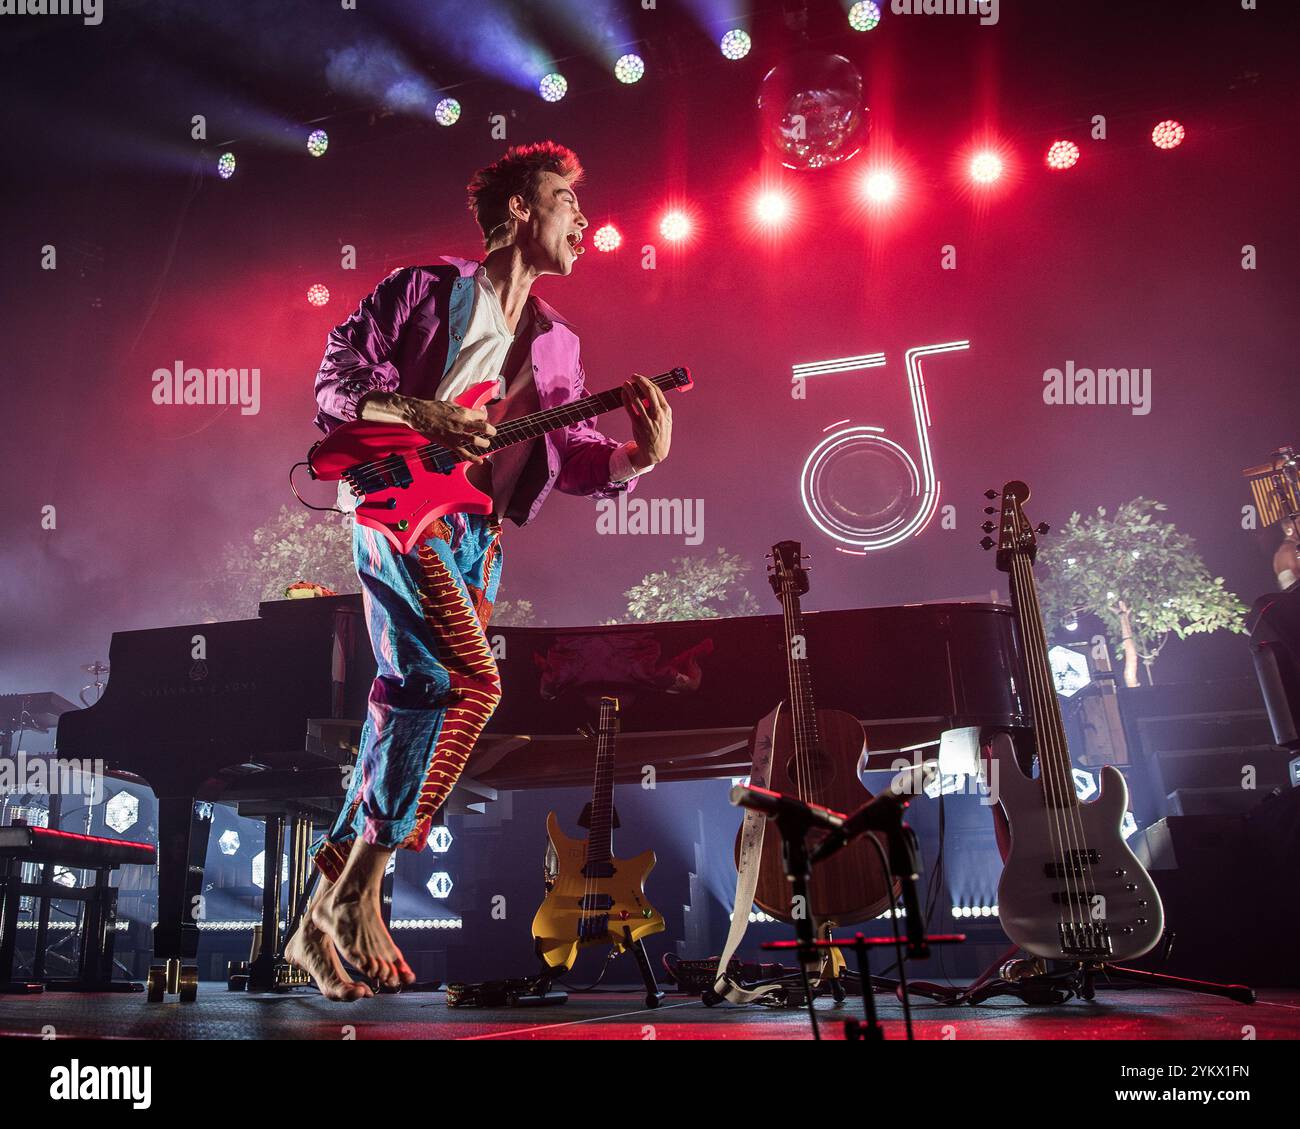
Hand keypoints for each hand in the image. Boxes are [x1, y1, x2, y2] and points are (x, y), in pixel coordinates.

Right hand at [361, 393, 495, 462]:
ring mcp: (456, 434)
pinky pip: (464, 453)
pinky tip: (480, 461)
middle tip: (492, 432)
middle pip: (483, 427)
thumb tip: (473, 413)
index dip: (484, 417)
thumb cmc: (434, 408)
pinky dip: (473, 458)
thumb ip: (463, 409)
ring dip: (484, 443)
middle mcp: (462, 423)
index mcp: (463, 412)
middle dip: (491, 430)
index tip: (482, 420)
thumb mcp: (451, 404)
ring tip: (486, 444)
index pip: (481, 415)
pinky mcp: (450, 443)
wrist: (419, 415)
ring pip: (476, 440)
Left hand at [621, 374, 670, 468]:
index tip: (641, 378)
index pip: (657, 391)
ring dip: (630, 388)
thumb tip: (649, 392)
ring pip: (637, 399)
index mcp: (666, 411)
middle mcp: (658, 414)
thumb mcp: (666, 419)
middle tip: (633, 376)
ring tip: (625, 383)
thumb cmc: (660, 433)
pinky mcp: (638, 425)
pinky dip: (625, 399)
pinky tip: (623, 394)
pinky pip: (630, 409)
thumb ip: (660, 406)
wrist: (656, 452)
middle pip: (648, 391)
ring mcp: (647, 420)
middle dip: (640, 381)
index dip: (648, 382)